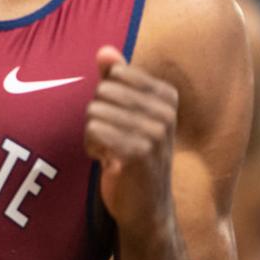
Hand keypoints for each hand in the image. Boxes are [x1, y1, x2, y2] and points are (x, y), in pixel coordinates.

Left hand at [84, 46, 177, 235]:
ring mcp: (155, 132)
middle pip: (102, 92)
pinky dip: (92, 147)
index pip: (115, 74)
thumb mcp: (129, 115)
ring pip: (94, 112)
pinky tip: (108, 162)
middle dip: (97, 117)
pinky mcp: (138, 153)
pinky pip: (93, 131)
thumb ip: (117, 80)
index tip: (120, 122)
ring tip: (111, 152)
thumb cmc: (134, 156)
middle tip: (113, 140)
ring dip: (93, 135)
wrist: (147, 208)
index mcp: (167, 96)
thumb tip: (104, 51)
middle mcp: (166, 111)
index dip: (106, 99)